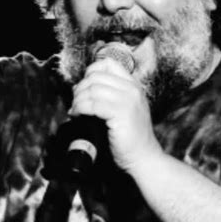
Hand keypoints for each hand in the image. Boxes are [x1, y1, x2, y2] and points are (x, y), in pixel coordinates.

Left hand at [69, 57, 162, 172]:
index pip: (108, 64)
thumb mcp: (125, 110)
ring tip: (76, 110)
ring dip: (78, 100)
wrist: (144, 158)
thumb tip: (82, 88)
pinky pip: (93, 104)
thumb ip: (110, 95)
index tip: (84, 87)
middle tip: (76, 102)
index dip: (91, 72)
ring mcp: (128, 100)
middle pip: (96, 76)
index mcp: (134, 86)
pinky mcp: (121, 113)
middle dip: (80, 88)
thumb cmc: (131, 138)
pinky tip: (78, 115)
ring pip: (92, 89)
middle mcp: (132, 89)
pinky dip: (80, 108)